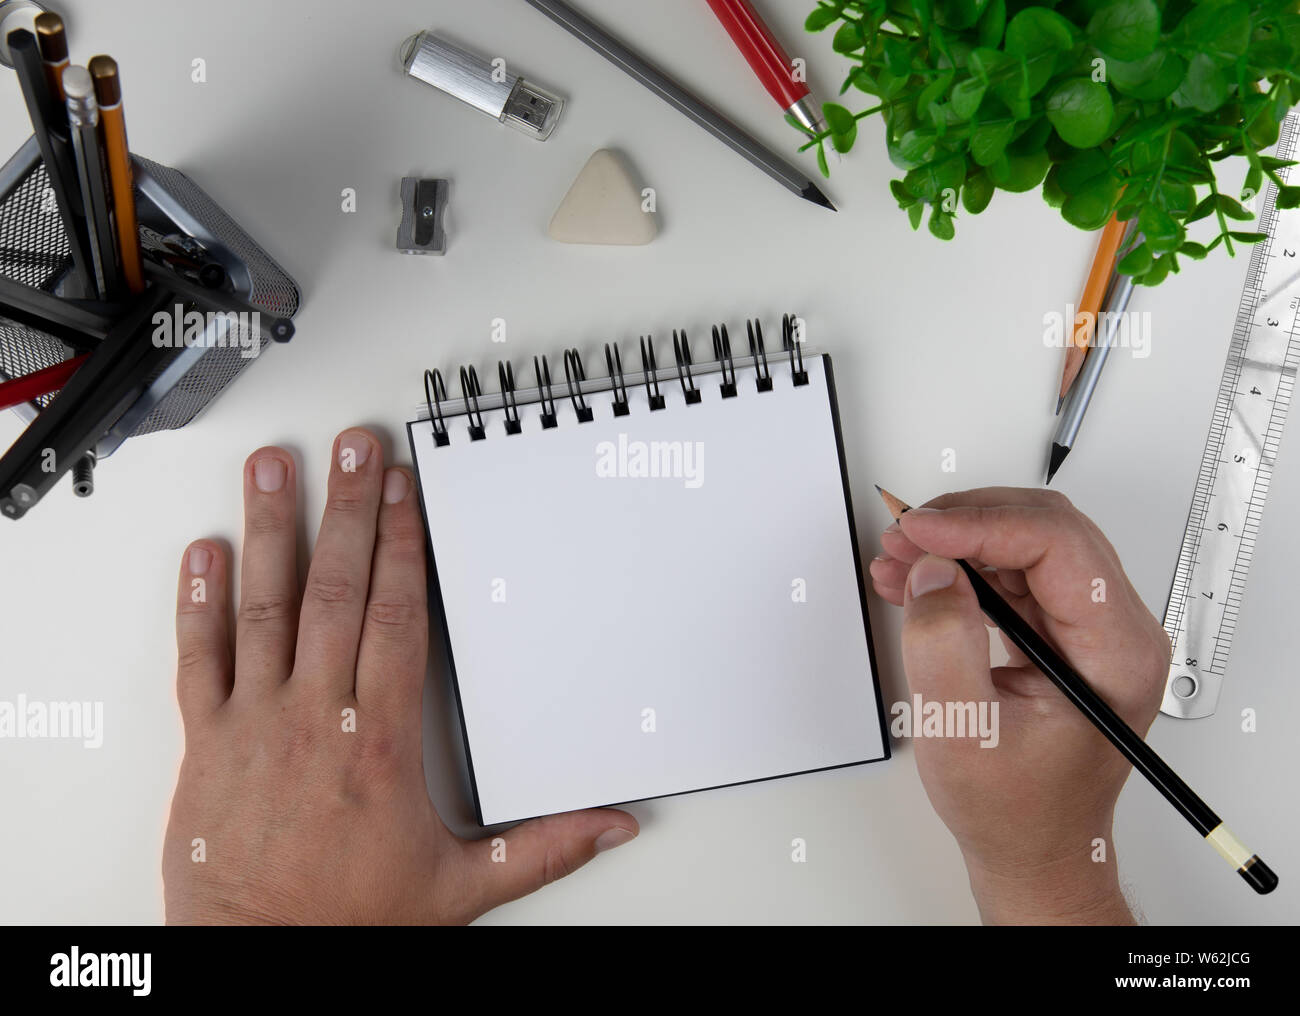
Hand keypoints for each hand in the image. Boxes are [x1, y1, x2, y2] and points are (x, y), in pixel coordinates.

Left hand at [163, 429, 636, 924]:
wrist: (257, 955)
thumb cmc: (349, 918)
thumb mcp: (461, 887)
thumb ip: (544, 849)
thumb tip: (612, 827)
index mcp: (380, 740)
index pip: (395, 617)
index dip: (401, 546)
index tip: (404, 492)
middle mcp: (316, 716)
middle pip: (335, 590)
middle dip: (348, 510)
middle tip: (353, 449)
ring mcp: (254, 721)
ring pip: (266, 607)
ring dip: (272, 531)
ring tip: (275, 469)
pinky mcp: (207, 739)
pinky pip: (201, 657)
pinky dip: (198, 601)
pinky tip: (205, 551)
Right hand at [868, 488, 1168, 924]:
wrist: (1033, 849)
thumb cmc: (1016, 810)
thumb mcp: (963, 732)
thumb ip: (944, 645)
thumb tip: (933, 572)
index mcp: (1116, 652)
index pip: (1057, 545)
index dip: (981, 524)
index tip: (920, 530)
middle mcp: (1114, 630)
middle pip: (1045, 529)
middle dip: (966, 521)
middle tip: (903, 534)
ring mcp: (1088, 627)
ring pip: (1024, 542)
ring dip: (957, 541)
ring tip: (898, 557)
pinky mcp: (1059, 629)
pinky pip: (1011, 571)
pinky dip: (960, 566)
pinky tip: (914, 578)